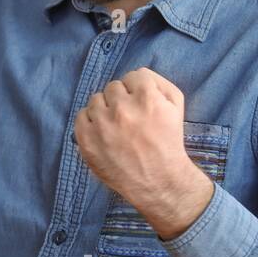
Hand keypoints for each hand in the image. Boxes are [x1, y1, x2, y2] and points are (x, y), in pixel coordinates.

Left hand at [73, 67, 213, 240]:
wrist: (158, 181)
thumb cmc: (168, 141)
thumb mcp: (176, 106)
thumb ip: (159, 82)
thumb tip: (136, 75)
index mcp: (147, 98)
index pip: (134, 76)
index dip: (138, 90)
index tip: (141, 104)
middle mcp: (122, 109)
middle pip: (113, 87)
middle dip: (122, 100)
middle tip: (129, 118)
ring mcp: (101, 125)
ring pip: (95, 100)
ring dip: (105, 110)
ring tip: (116, 127)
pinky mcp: (86, 140)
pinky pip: (81, 117)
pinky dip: (90, 123)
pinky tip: (103, 133)